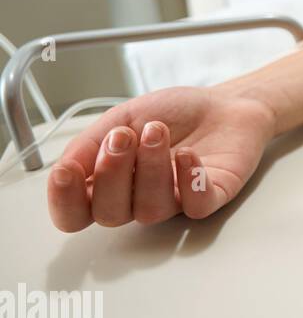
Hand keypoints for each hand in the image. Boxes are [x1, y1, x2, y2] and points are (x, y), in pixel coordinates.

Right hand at [46, 85, 277, 232]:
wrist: (223, 102)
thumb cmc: (172, 114)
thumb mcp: (121, 117)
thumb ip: (90, 142)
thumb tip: (65, 166)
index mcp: (110, 183)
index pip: (75, 214)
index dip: (64, 202)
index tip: (66, 172)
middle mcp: (138, 199)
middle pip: (110, 215)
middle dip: (111, 174)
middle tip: (123, 136)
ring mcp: (175, 201)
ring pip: (150, 211)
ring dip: (150, 169)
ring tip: (158, 131)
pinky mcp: (212, 196)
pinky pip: (196, 207)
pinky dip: (189, 181)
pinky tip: (187, 154)